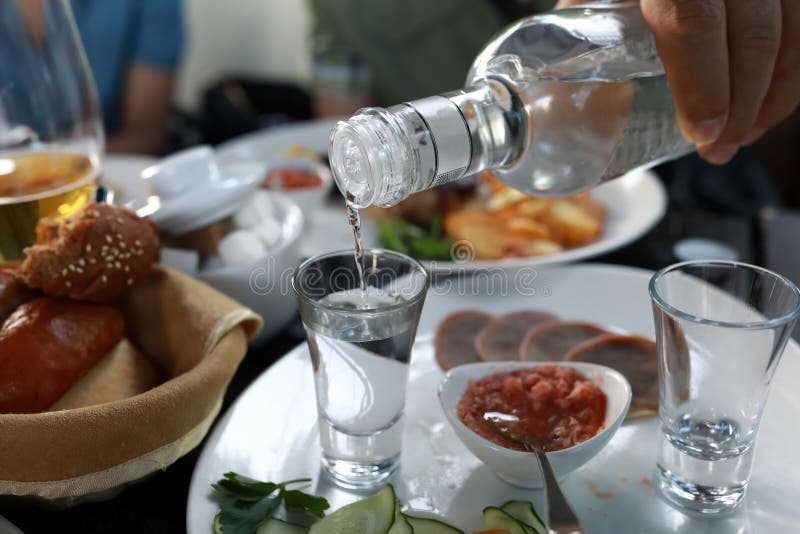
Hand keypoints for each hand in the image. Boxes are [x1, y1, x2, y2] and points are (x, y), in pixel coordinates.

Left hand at [557, 1, 799, 164]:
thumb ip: (581, 27)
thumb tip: (553, 103)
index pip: (692, 19)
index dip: (701, 80)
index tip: (699, 130)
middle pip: (751, 31)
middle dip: (740, 103)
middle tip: (716, 150)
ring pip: (788, 28)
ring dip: (772, 92)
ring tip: (740, 137)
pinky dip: (791, 67)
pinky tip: (768, 104)